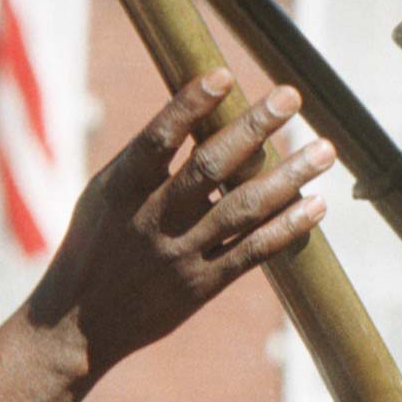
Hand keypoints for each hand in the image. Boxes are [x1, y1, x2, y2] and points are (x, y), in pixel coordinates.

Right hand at [24, 71, 331, 383]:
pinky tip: (317, 204)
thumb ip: (146, 160)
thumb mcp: (103, 197)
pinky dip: (287, 227)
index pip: (156, 139)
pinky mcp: (201, 286)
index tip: (223, 75)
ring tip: (324, 150)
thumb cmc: (96, 245)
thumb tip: (199, 111)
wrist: (77, 327)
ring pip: (242, 209)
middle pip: (209, 167)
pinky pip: (252, 251)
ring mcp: (179, 254)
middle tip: (291, 96)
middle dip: (253, 128)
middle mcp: (151, 219)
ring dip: (288, 176)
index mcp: (120, 189)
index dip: (188, 106)